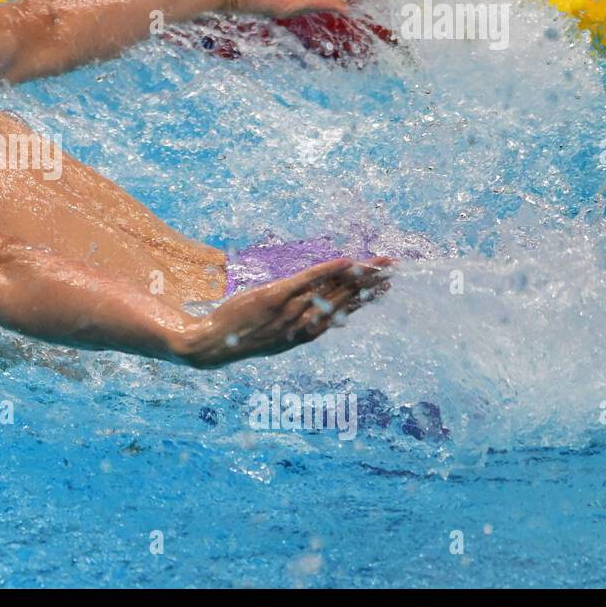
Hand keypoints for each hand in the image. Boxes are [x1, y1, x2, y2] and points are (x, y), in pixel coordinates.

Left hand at [178, 257, 392, 367]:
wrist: (212, 345)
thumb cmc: (242, 338)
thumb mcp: (277, 336)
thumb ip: (298, 324)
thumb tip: (318, 315)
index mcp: (306, 334)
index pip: (344, 312)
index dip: (365, 298)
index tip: (384, 287)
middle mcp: (304, 324)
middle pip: (344, 299)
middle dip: (369, 283)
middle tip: (393, 268)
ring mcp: (290, 311)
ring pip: (331, 289)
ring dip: (357, 274)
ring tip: (379, 264)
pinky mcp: (274, 297)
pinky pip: (306, 281)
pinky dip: (327, 271)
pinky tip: (345, 261)